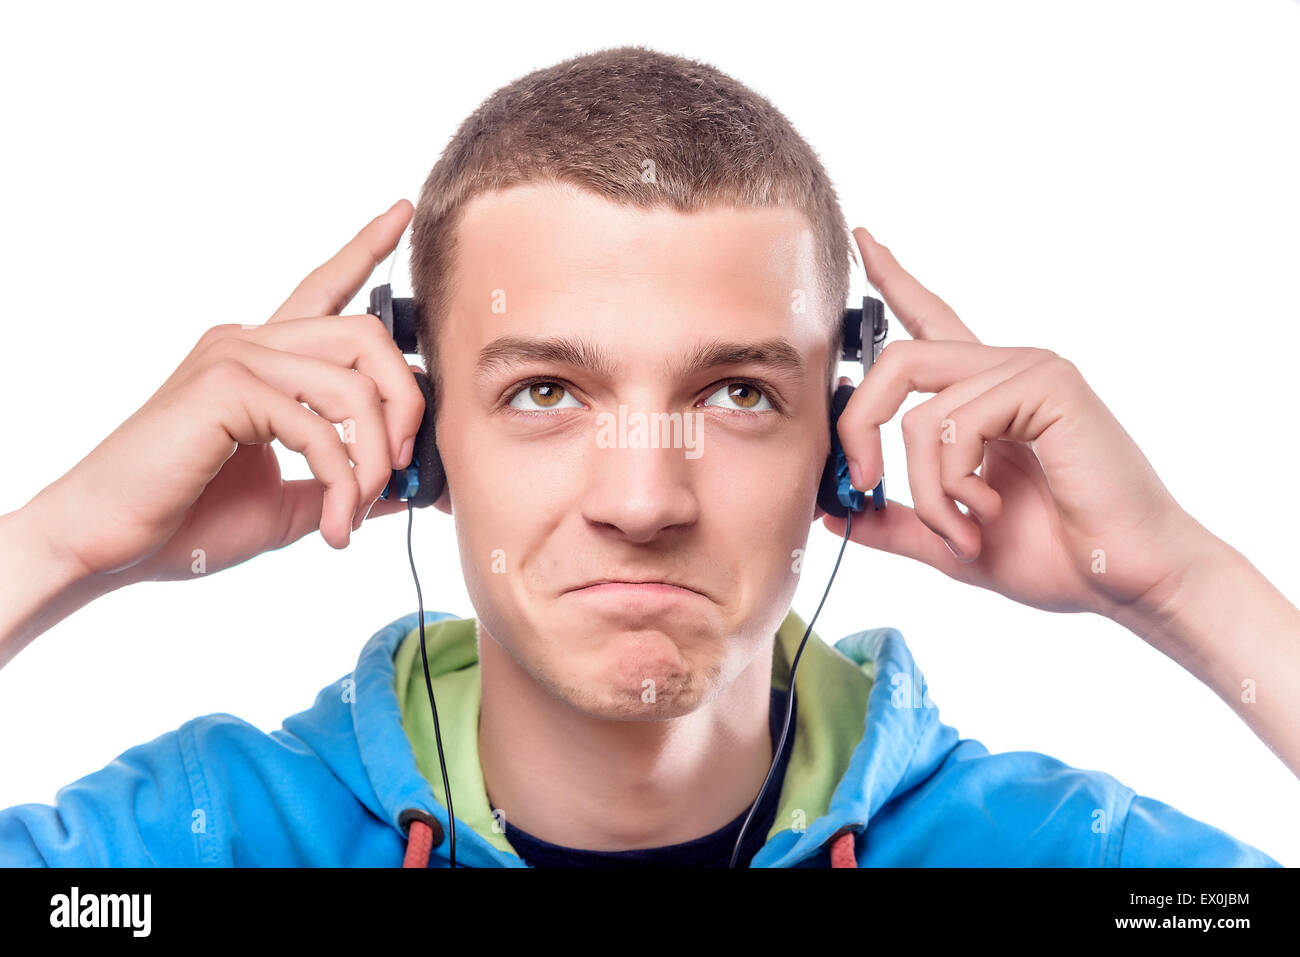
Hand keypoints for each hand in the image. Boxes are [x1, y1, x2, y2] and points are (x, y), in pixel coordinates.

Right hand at [25, 199, 425, 583]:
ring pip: (354, 383)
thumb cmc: (188, 522)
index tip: (401, 213)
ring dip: (376, 459)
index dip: (365, 250)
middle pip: (367, 334)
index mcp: (262, 358)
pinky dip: (340, 480)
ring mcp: (234, 357)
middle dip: (407, 403)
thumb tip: (405, 489)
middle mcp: (249, 342)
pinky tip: (331, 523)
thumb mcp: (291, 504)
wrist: (108, 545)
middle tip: (405, 467)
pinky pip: (318, 427)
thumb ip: (345, 484)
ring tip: (354, 513)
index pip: (322, 288)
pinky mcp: (222, 386)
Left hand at [822, 227, 1210, 621]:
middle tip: (862, 487)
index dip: (893, 279)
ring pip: (918, 410)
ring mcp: (1028, 369)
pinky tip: (990, 508)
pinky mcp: (1046, 383)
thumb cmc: (1057, 556)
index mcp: (985, 392)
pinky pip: (954, 423)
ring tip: (964, 528)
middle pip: (896, 359)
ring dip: (926, 489)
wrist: (1125, 577)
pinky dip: (953, 482)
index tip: (860, 241)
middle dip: (860, 427)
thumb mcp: (952, 538)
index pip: (930, 319)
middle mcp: (1004, 368)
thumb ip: (897, 521)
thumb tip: (830, 513)